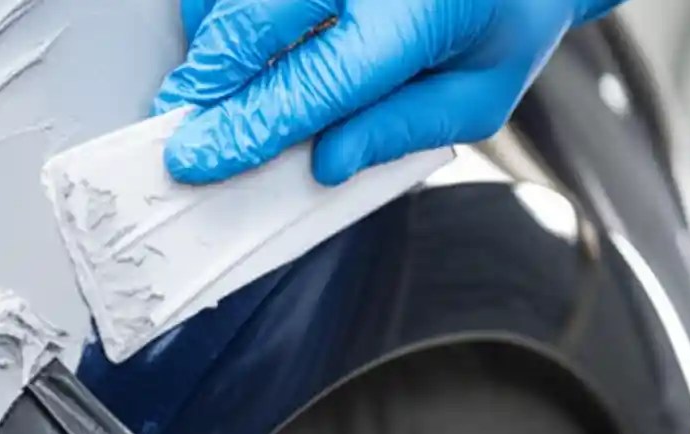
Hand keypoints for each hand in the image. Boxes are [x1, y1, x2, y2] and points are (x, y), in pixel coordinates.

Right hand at [155, 0, 623, 184]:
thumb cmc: (508, 11)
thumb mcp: (479, 95)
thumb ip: (400, 130)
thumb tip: (326, 162)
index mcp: (422, 11)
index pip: (314, 82)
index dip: (248, 127)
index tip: (201, 157)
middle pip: (255, 24)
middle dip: (206, 82)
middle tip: (181, 126)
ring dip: (209, 41)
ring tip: (211, 82)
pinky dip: (219, 4)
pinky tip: (231, 33)